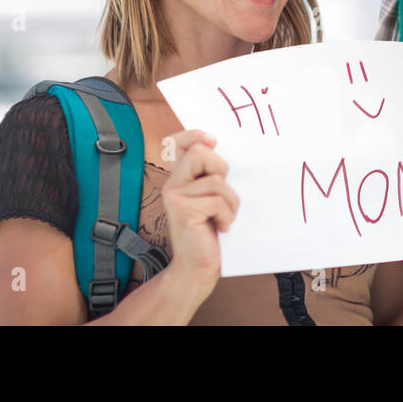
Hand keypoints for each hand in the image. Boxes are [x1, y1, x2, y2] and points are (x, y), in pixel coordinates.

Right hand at [160, 129, 239, 302]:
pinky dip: (227, 215)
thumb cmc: (210, 230)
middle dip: (221, 170)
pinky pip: (217, 200)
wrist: (197, 267)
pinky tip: (221, 227)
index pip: (177, 142)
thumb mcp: (212, 197)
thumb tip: (217, 146)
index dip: (193, 135)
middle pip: (200, 152)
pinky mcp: (182, 210)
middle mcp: (172, 184)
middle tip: (222, 196)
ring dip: (230, 202)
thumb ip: (212, 174)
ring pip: (216, 180)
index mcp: (180, 177)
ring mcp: (174, 196)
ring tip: (224, 217)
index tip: (211, 140)